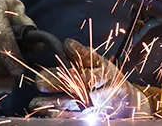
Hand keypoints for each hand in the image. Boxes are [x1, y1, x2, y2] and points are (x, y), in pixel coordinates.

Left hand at [28, 39, 150, 118]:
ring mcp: (94, 110)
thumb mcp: (101, 63)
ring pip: (72, 109)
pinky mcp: (90, 119)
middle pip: (75, 92)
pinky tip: (47, 114)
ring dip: (52, 106)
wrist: (126, 104)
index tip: (44, 76)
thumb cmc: (110, 80)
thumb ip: (83, 53)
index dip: (63, 75)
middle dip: (55, 89)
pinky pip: (73, 120)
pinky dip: (59, 117)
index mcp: (103, 76)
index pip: (82, 75)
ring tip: (35, 104)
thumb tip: (67, 44)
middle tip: (38, 84)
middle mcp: (99, 95)